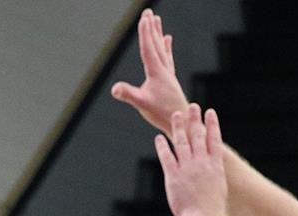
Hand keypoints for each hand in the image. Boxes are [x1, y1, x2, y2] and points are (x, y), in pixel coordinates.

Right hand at [110, 9, 188, 131]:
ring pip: (161, 49)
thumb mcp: (142, 104)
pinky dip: (165, 47)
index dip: (145, 33)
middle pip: (155, 44)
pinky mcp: (168, 79)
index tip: (144, 18)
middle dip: (151, 28)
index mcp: (156, 72)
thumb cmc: (162, 113)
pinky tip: (167, 40)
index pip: (149, 48)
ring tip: (157, 20)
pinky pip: (166, 58)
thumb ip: (128, 94)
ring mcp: (167, 74)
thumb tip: (114, 89)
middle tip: (148, 12)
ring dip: (158, 34)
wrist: (182, 120)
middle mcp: (163, 69)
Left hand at [156, 105, 228, 215]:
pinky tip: (158, 137)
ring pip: (182, 142)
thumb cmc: (212, 208)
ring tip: (176, 114)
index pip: (214, 139)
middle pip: (198, 136)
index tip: (210, 112)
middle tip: (192, 106)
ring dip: (179, 127)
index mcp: (216, 165)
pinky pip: (167, 157)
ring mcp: (188, 168)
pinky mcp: (174, 176)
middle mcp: (202, 163)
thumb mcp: (218, 187)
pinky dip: (162, 146)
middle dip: (195, 119)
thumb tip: (212, 171)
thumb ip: (213, 175)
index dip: (212, 124)